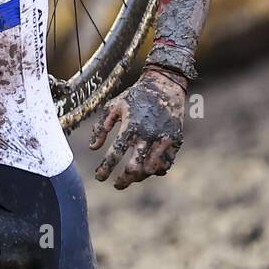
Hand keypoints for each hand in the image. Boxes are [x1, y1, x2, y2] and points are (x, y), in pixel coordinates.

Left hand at [89, 68, 184, 188]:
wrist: (165, 84)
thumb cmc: (136, 96)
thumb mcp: (114, 106)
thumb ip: (101, 127)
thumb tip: (93, 148)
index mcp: (130, 126)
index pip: (114, 155)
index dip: (104, 170)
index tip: (99, 177)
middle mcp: (148, 134)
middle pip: (134, 169)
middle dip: (123, 180)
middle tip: (116, 184)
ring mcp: (164, 139)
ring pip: (150, 170)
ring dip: (138, 177)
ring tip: (131, 177)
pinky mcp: (175, 140)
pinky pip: (166, 164)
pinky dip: (156, 170)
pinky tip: (147, 169)